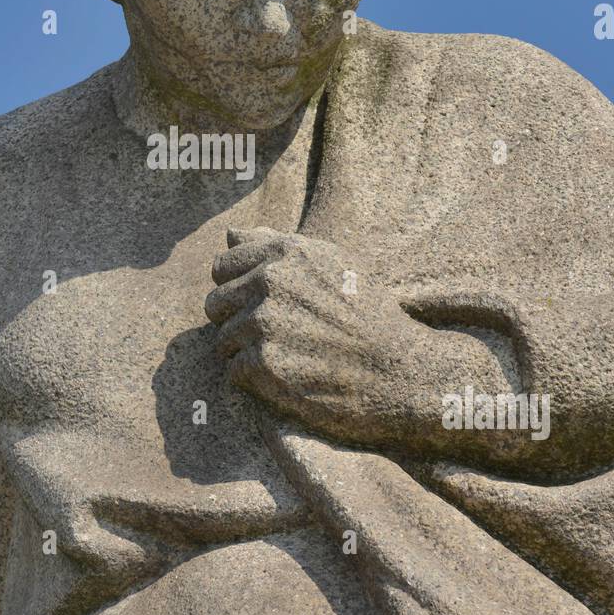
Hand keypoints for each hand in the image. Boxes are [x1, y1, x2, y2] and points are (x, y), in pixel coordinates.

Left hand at [205, 226, 436, 445]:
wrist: (399, 370)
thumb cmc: (367, 315)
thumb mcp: (332, 264)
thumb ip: (276, 245)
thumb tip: (230, 234)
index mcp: (286, 253)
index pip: (222, 267)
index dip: (235, 289)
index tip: (259, 305)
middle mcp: (271, 282)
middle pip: (215, 305)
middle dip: (236, 321)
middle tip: (277, 337)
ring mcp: (265, 323)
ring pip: (223, 340)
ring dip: (248, 353)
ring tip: (289, 358)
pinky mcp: (263, 364)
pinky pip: (234, 371)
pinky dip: (255, 380)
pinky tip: (288, 377)